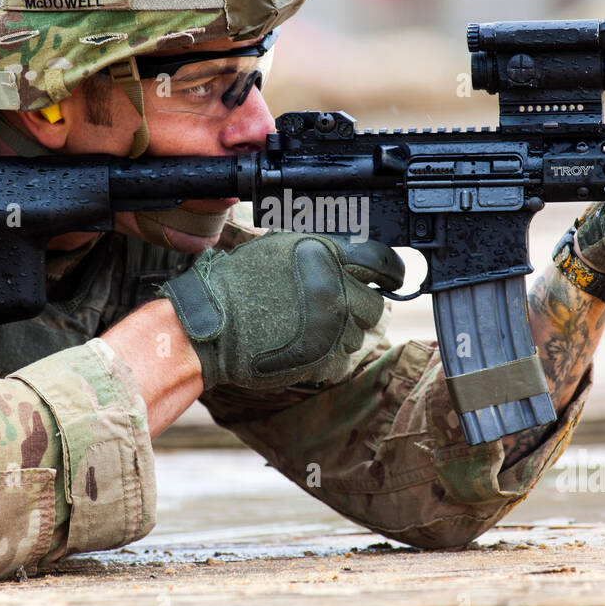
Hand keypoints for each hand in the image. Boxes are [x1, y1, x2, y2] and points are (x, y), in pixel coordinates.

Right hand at [157, 231, 404, 389]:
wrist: (212, 324)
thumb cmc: (238, 282)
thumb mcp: (280, 246)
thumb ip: (321, 249)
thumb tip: (351, 256)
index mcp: (329, 256)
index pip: (383, 261)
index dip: (391, 271)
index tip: (392, 278)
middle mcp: (337, 289)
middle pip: (375, 304)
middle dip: (360, 306)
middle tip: (337, 307)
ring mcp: (333, 327)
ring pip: (359, 334)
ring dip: (343, 332)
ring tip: (309, 327)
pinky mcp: (324, 359)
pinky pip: (342, 359)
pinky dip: (330, 356)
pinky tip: (305, 346)